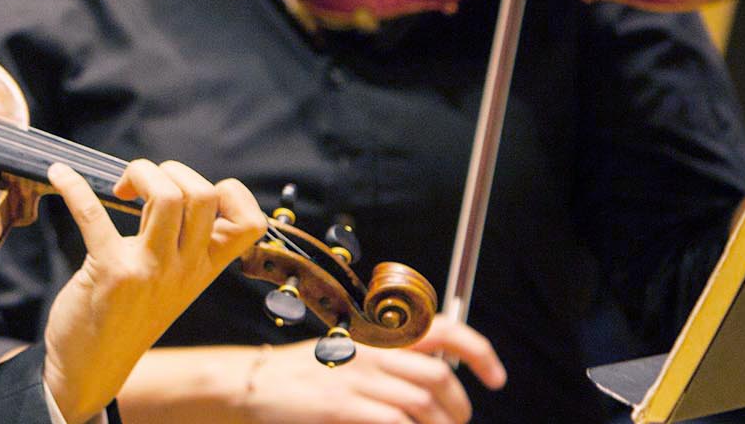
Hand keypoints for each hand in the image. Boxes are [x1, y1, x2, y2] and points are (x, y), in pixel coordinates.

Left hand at [41, 159, 267, 421]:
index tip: (192, 189)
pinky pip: (94, 213)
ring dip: (141, 173)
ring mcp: (150, 270)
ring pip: (167, 197)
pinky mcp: (110, 272)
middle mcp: (185, 269)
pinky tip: (59, 175)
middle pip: (203, 195)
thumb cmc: (129, 316)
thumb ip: (176, 241)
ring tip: (121, 187)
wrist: (92, 367)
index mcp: (203, 270)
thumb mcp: (170, 283)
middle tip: (141, 186)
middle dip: (170, 170)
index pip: (249, 224)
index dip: (230, 192)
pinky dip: (74, 186)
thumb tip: (164, 186)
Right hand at [230, 316, 505, 423]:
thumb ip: (387, 363)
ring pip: (423, 404)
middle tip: (457, 423)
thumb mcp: (346, 355)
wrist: (249, 383)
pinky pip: (395, 423)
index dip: (478, 351)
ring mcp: (354, 378)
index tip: (495, 377)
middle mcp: (369, 351)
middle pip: (438, 377)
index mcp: (374, 335)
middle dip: (459, 408)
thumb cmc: (299, 376)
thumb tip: (437, 383)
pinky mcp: (340, 406)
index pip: (441, 330)